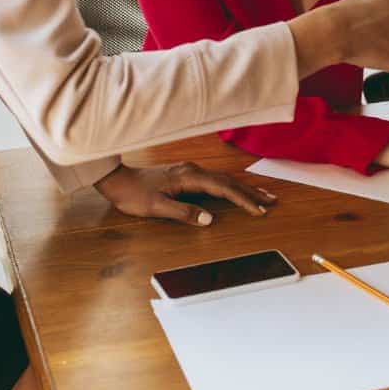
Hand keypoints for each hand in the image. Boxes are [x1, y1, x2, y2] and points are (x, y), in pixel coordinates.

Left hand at [94, 162, 275, 225]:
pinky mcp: (186, 175)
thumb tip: (209, 219)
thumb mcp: (156, 208)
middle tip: (271, 201)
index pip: (223, 189)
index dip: (243, 200)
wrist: (117, 179)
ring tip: (261, 196)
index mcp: (189, 178)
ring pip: (223, 179)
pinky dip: (230, 186)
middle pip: (229, 181)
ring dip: (243, 188)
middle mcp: (193, 171)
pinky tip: (235, 190)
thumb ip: (184, 213)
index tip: (259, 210)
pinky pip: (215, 180)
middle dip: (251, 192)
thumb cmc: (134, 194)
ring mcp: (190, 171)